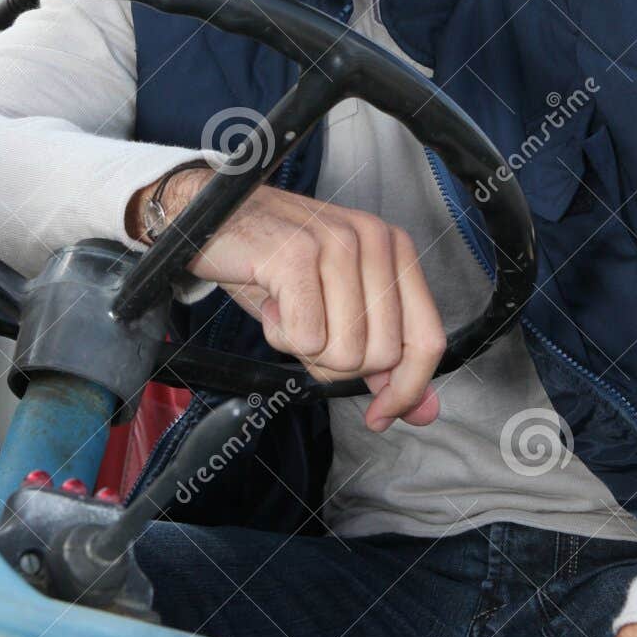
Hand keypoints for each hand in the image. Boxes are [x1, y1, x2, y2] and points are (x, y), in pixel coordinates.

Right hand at [127, 166, 445, 432]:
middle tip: (305, 328)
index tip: (379, 415)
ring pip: (346, 352)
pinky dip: (280, 335)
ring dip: (304, 347)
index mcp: (395, 250)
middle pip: (382, 355)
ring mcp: (338, 243)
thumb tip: (424, 411)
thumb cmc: (273, 266)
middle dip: (337, 363)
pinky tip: (270, 302)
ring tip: (286, 309)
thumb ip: (384, 358)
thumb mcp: (336, 311)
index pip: (428, 339)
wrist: (208, 221)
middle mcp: (375, 240)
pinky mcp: (298, 254)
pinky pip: (306, 338)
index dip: (407, 389)